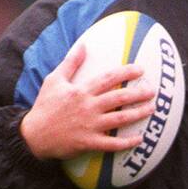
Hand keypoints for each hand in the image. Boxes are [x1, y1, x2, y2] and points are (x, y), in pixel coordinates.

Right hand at [19, 40, 156, 159]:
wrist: (34, 135)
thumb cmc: (45, 106)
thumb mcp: (54, 80)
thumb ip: (71, 63)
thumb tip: (83, 44)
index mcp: (82, 91)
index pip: (109, 78)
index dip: (126, 72)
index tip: (140, 69)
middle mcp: (89, 107)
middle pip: (119, 98)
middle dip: (138, 94)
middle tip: (153, 91)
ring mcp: (90, 126)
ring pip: (119, 119)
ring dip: (138, 114)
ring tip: (152, 109)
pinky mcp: (89, 143)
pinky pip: (112, 144)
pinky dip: (127, 143)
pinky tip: (139, 139)